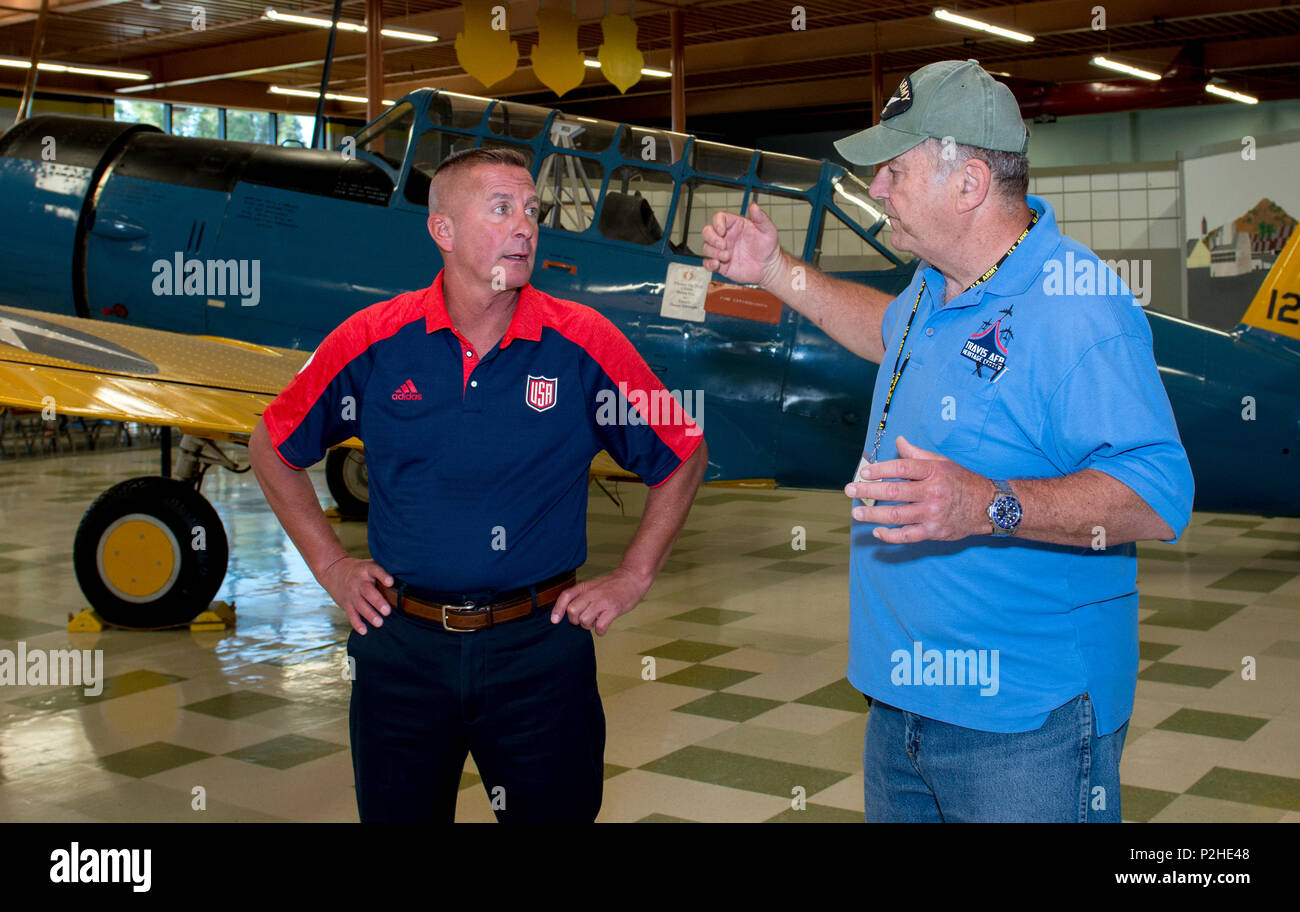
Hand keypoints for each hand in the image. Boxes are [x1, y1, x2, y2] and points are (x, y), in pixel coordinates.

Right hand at [318, 556, 392, 634]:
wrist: (333, 571)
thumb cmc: (359, 570)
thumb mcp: (369, 564)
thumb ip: (383, 570)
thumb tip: (406, 576)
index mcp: (367, 570)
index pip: (375, 571)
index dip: (383, 575)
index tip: (390, 582)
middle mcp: (359, 582)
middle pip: (368, 591)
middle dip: (378, 602)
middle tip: (387, 611)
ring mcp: (351, 593)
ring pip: (360, 605)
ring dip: (369, 614)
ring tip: (379, 623)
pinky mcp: (346, 604)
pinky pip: (351, 614)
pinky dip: (357, 623)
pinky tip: (364, 631)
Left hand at [551, 567, 650, 635]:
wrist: (633, 577)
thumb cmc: (613, 585)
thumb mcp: (593, 585)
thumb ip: (582, 596)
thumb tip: (570, 612)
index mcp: (585, 587)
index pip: (565, 596)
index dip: (557, 609)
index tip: (554, 621)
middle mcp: (591, 593)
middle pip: (572, 611)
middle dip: (576, 620)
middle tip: (585, 619)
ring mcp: (602, 601)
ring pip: (584, 620)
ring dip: (589, 626)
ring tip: (596, 621)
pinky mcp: (613, 609)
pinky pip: (600, 626)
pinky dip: (600, 630)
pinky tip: (604, 626)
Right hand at [700, 203, 782, 286]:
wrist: (768, 267)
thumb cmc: (768, 247)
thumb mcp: (768, 230)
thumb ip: (761, 218)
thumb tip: (754, 206)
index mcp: (735, 225)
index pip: (719, 218)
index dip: (717, 223)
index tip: (722, 231)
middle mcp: (726, 237)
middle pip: (707, 231)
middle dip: (711, 238)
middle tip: (723, 245)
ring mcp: (722, 251)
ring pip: (706, 247)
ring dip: (714, 252)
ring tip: (728, 256)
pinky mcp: (721, 264)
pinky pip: (707, 263)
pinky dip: (709, 264)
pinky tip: (718, 264)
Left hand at [844, 436, 990, 543]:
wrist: (989, 506)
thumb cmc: (962, 481)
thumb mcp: (942, 462)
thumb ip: (917, 454)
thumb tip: (898, 441)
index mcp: (933, 472)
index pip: (902, 469)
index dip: (880, 470)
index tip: (864, 473)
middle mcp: (932, 492)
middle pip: (895, 493)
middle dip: (869, 492)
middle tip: (850, 491)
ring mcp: (933, 513)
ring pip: (897, 515)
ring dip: (873, 515)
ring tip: (857, 513)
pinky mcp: (934, 531)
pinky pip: (907, 536)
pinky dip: (890, 535)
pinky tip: (877, 531)